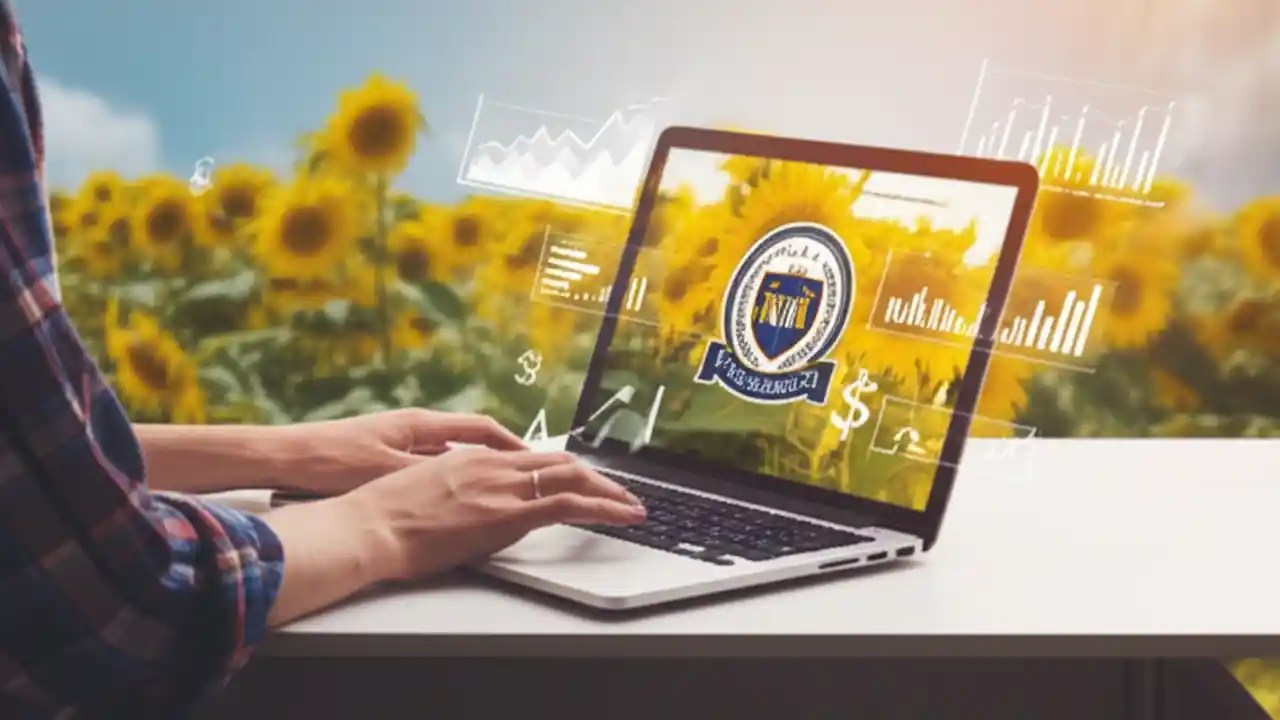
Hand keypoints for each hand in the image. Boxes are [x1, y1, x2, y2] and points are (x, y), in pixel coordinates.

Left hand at [274, 409, 525, 494]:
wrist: (287, 457)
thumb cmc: (334, 461)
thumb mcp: (390, 471)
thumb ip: (434, 475)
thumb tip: (475, 480)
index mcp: (420, 426)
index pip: (481, 429)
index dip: (512, 445)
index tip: (535, 459)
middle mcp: (414, 428)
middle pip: (470, 439)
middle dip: (501, 456)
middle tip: (528, 474)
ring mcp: (399, 441)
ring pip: (450, 453)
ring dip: (475, 469)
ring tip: (497, 490)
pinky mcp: (383, 456)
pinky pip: (430, 465)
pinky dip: (449, 478)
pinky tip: (452, 499)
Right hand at [346, 446, 646, 579]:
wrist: (368, 526)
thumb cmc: (384, 518)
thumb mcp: (425, 492)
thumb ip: (458, 492)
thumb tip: (471, 507)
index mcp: (474, 458)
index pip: (534, 457)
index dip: (565, 469)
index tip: (581, 480)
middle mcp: (494, 464)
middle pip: (561, 462)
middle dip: (596, 477)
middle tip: (618, 493)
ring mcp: (502, 486)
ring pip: (573, 476)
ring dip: (608, 491)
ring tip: (631, 506)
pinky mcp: (507, 513)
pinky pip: (568, 503)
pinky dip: (604, 506)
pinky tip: (623, 516)